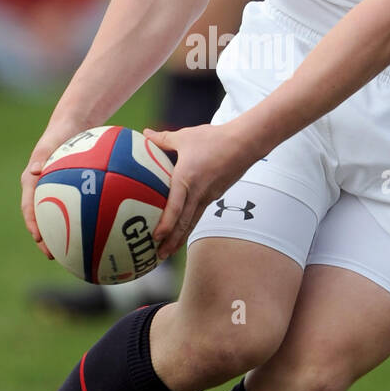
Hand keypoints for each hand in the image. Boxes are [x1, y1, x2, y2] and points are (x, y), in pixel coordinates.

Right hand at [21, 118, 87, 256]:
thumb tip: (35, 171)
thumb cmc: (60, 133)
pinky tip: (96, 232)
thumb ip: (42, 156)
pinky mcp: (67, 192)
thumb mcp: (51, 142)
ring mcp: (54, 193)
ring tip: (71, 253)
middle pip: (40, 219)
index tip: (38, 238)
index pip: (28, 206)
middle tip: (52, 255)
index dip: (32, 224)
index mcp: (32, 181)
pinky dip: (79, 221)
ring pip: (55, 218)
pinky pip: (73, 209)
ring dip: (61, 235)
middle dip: (44, 239)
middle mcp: (41, 190)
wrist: (72, 126)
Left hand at [143, 121, 256, 259]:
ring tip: (167, 252)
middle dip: (171, 242)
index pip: (176, 206)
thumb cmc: (213, 138)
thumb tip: (144, 134)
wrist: (244, 143)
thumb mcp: (185, 137)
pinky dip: (188, 225)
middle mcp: (198, 192)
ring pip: (192, 221)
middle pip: (184, 223)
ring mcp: (208, 196)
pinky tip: (181, 230)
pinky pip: (199, 213)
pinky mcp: (214, 196)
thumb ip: (163, 139)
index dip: (166, 223)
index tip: (156, 236)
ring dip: (180, 238)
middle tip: (158, 257)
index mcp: (187, 179)